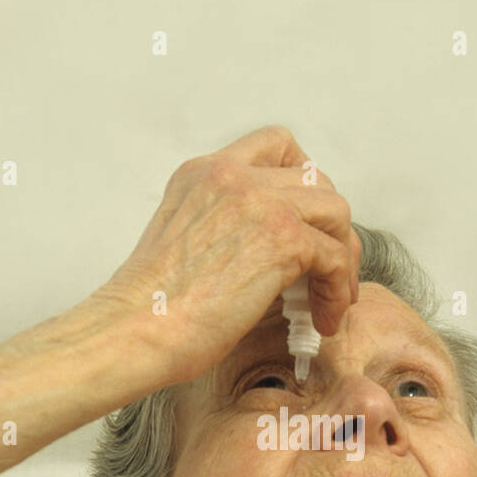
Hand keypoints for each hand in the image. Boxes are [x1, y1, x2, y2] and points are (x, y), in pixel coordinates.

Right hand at [87, 125, 361, 388]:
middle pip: (315, 179)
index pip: (275, 146)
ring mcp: (259, 202)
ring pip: (335, 211)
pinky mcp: (281, 239)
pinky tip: (324, 318)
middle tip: (326, 271)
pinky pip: (334, 256)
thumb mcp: (185, 244)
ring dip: (341, 259)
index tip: (307, 222)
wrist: (135, 331)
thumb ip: (227, 229)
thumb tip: (271, 255)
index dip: (304, 180)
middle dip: (329, 228)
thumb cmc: (152, 309)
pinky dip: (338, 290)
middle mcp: (232, 176)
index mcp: (203, 173)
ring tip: (329, 300)